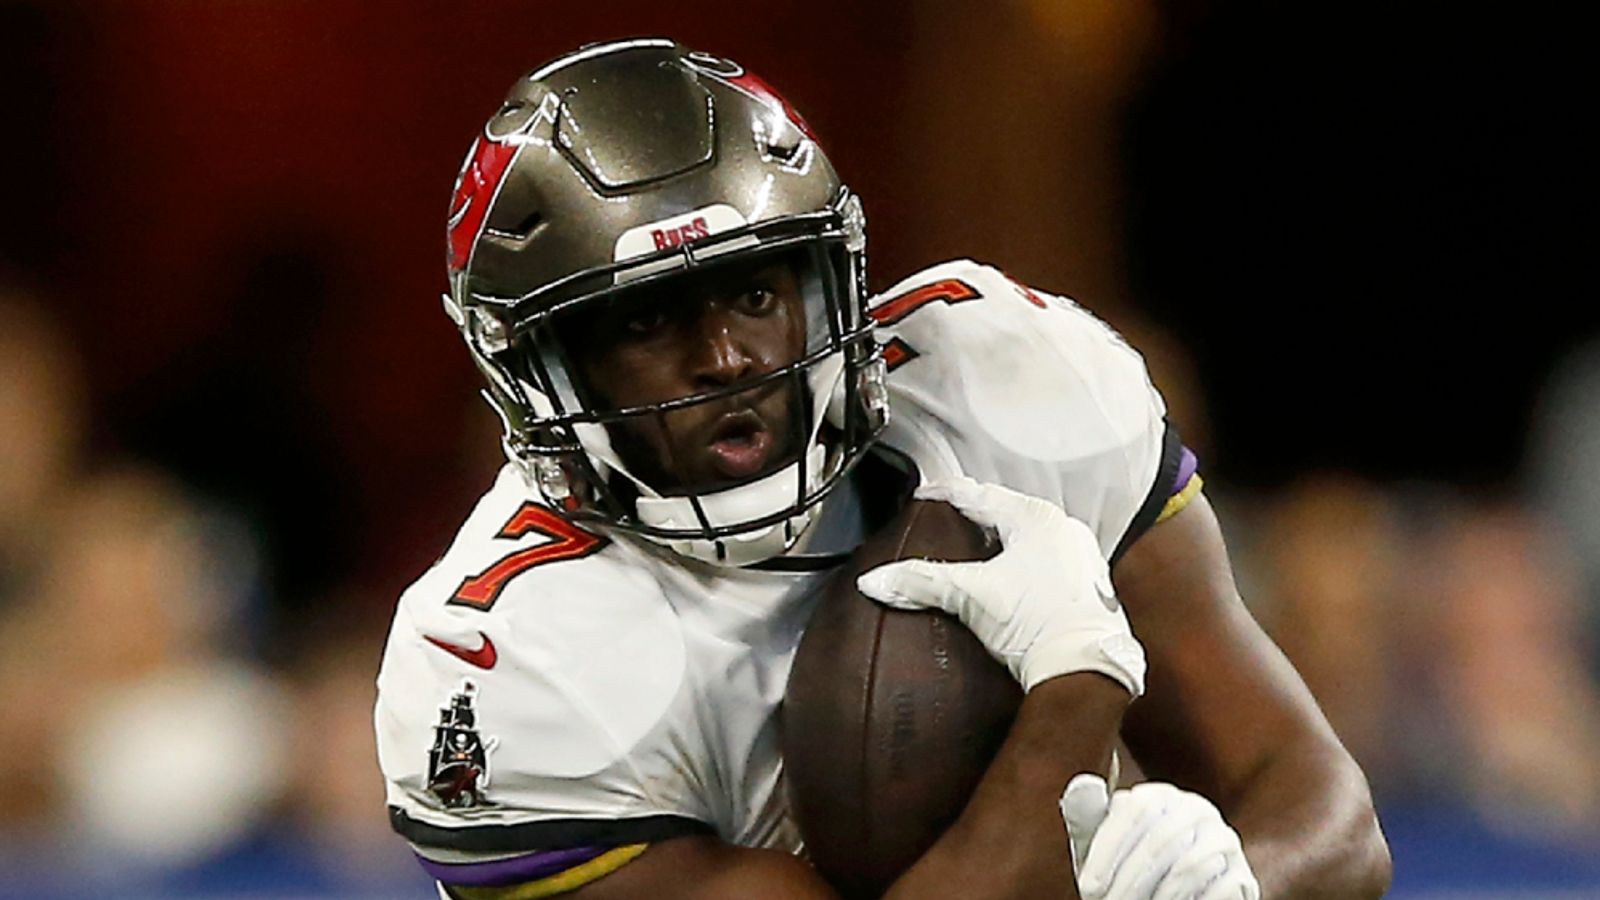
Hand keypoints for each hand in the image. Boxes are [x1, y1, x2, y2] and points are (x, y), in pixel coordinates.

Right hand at [855, 477, 1145, 694]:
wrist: (1086, 672)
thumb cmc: (1040, 627)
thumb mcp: (971, 596)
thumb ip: (921, 582)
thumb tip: (876, 580)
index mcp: (1037, 519)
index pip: (979, 494)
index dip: (945, 493)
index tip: (924, 495)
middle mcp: (1065, 531)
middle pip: (1007, 512)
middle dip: (976, 516)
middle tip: (946, 520)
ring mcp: (1081, 560)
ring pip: (1030, 538)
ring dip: (1002, 541)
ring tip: (975, 550)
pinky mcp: (1088, 590)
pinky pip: (1047, 563)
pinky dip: (1024, 566)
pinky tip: (1010, 582)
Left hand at [1061, 775, 1260, 899]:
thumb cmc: (1124, 868)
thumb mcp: (1100, 846)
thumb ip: (1087, 815)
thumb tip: (1084, 783)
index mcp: (1159, 795)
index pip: (1135, 811)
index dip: (1109, 851)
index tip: (1087, 888)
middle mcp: (1196, 809)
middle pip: (1161, 841)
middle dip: (1129, 881)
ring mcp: (1224, 841)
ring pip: (1190, 866)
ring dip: (1158, 896)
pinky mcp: (1242, 876)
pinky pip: (1221, 889)